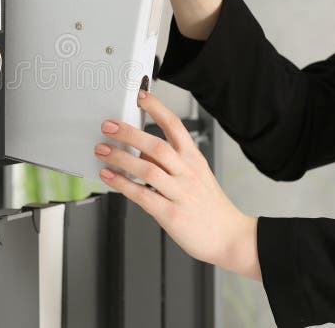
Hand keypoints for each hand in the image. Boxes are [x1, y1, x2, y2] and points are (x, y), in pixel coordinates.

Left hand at [96, 90, 260, 280]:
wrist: (231, 238)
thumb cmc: (211, 208)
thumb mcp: (196, 176)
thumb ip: (168, 163)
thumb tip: (140, 152)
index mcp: (194, 159)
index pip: (175, 125)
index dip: (156, 108)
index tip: (140, 97)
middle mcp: (187, 172)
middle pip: (156, 144)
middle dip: (128, 133)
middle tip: (108, 126)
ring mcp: (179, 192)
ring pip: (146, 169)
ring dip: (120, 157)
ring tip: (102, 150)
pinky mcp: (170, 213)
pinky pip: (141, 195)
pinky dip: (121, 184)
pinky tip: (109, 176)